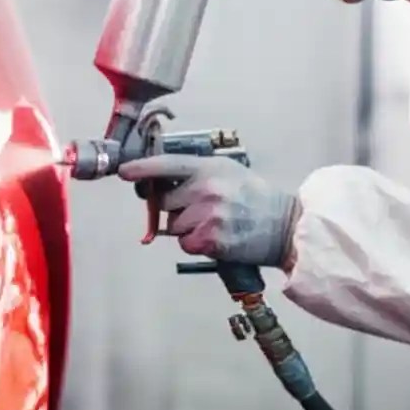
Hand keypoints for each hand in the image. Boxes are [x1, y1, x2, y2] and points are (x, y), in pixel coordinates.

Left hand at [118, 154, 298, 266]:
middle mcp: (206, 190)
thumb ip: (198, 173)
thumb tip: (164, 181)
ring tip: (214, 223)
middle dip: (175, 207)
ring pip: (173, 225)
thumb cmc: (257, 198)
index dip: (142, 169)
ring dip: (186, 227)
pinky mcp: (210, 240)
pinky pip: (184, 243)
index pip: (167, 165)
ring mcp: (207, 216)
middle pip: (165, 201)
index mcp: (210, 168)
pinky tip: (215, 237)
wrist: (285, 226)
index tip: (124, 172)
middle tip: (199, 209)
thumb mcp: (229, 172)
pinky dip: (194, 244)